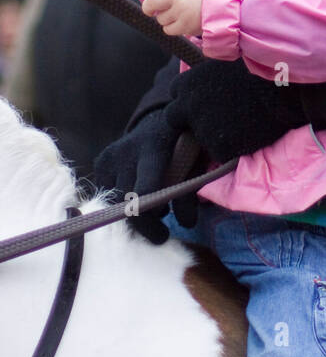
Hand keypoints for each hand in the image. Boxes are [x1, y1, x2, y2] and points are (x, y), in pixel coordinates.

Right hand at [89, 110, 180, 243]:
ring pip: (116, 202)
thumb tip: (186, 225)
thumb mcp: (193, 168)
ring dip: (135, 212)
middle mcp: (127, 150)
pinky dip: (124, 201)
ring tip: (154, 203)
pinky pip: (109, 195)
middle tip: (161, 233)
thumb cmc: (183, 149)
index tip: (163, 234)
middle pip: (127, 201)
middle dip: (145, 223)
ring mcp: (111, 155)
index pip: (144, 190)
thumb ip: (188, 195)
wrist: (160, 122)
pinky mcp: (101, 162)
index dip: (149, 219)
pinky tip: (138, 191)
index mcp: (155, 147)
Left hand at [130, 0, 207, 37]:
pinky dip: (172, 28)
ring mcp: (181, 11)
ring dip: (166, 19)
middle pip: (152, 2)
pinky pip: (167, 29)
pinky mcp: (185, 25)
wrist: (225, 10)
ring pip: (160, 18)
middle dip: (148, 8)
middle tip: (151, 10)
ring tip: (180, 15)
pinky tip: (182, 23)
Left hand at [164, 57, 311, 161]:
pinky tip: (247, 134)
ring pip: (200, 136)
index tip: (204, 98)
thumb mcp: (224, 62)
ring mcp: (203, 130)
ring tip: (238, 123)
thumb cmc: (258, 67)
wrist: (280, 88)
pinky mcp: (220, 148)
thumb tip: (203, 65)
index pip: (176, 93)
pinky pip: (221, 152)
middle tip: (213, 117)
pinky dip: (232, 147)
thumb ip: (207, 73)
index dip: (189, 97)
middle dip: (189, 118)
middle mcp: (188, 108)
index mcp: (188, 83)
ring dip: (213, 132)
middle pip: (174, 118)